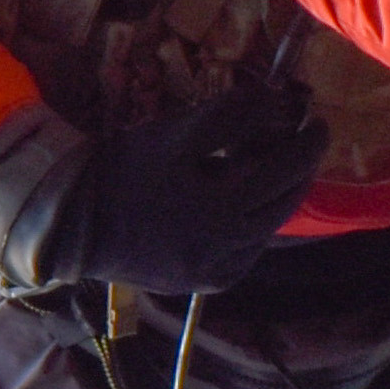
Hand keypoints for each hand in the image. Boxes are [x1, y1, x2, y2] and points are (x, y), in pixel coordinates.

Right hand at [37, 79, 323, 295]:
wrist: (74, 223)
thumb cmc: (123, 169)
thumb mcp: (176, 132)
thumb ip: (233, 116)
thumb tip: (282, 105)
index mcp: (221, 209)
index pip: (283, 168)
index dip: (305, 141)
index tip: (316, 118)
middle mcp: (228, 248)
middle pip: (283, 201)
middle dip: (300, 167)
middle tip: (307, 139)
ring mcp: (219, 271)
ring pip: (268, 228)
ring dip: (280, 195)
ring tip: (278, 167)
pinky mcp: (207, 284)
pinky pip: (247, 251)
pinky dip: (254, 225)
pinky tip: (245, 204)